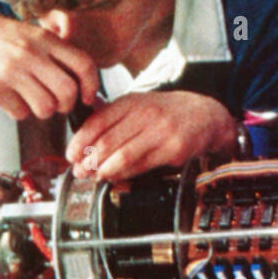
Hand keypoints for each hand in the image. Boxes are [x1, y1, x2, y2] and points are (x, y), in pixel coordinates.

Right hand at [0, 12, 98, 119]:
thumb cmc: (4, 39)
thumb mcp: (34, 34)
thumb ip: (58, 52)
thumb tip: (86, 81)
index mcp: (45, 39)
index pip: (83, 64)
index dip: (92, 85)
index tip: (88, 97)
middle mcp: (30, 55)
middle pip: (67, 92)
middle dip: (67, 104)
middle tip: (60, 103)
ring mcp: (11, 73)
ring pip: (46, 108)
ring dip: (44, 110)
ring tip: (35, 100)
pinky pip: (21, 113)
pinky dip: (21, 111)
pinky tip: (13, 98)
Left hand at [65, 91, 236, 180]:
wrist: (206, 116)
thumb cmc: (167, 113)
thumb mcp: (140, 104)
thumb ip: (112, 115)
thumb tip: (81, 129)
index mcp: (133, 101)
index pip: (97, 122)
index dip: (80, 141)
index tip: (71, 155)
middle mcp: (146, 113)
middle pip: (107, 142)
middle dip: (89, 161)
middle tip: (80, 171)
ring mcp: (161, 131)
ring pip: (122, 156)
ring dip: (104, 170)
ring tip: (96, 176)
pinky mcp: (173, 149)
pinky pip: (141, 166)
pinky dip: (124, 174)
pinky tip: (117, 176)